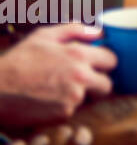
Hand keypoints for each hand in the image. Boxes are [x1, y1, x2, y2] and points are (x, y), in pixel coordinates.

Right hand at [0, 24, 115, 125]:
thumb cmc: (17, 61)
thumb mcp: (43, 37)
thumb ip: (75, 30)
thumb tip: (99, 32)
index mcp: (79, 55)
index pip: (111, 60)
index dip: (103, 63)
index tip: (95, 65)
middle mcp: (81, 76)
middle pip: (107, 84)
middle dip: (97, 83)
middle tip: (80, 82)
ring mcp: (73, 97)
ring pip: (90, 99)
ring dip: (81, 96)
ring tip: (59, 90)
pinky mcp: (63, 114)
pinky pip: (74, 111)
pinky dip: (65, 107)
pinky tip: (49, 101)